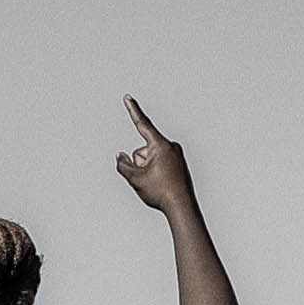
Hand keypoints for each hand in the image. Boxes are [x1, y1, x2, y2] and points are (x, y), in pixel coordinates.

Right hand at [115, 98, 197, 218]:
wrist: (182, 207)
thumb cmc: (161, 192)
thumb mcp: (135, 179)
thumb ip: (123, 165)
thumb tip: (121, 156)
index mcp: (161, 145)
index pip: (143, 124)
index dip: (133, 110)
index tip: (128, 97)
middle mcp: (170, 146)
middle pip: (142, 151)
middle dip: (139, 165)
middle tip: (149, 180)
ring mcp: (175, 155)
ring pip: (149, 159)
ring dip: (147, 170)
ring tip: (157, 184)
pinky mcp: (177, 163)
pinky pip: (158, 164)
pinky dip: (155, 173)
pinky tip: (162, 185)